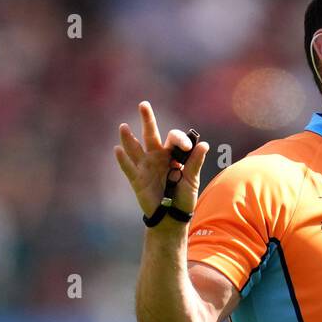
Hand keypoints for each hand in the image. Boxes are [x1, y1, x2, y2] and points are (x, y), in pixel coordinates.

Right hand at [114, 101, 208, 220]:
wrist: (172, 217)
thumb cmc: (183, 198)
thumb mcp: (191, 180)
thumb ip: (195, 163)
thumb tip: (204, 144)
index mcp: (172, 155)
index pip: (174, 139)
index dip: (180, 140)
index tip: (187, 147)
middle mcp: (157, 156)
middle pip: (151, 134)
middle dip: (148, 120)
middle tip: (144, 105)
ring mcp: (145, 166)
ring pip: (135, 148)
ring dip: (129, 138)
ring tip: (124, 126)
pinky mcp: (137, 179)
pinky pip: (128, 167)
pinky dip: (123, 159)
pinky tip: (117, 149)